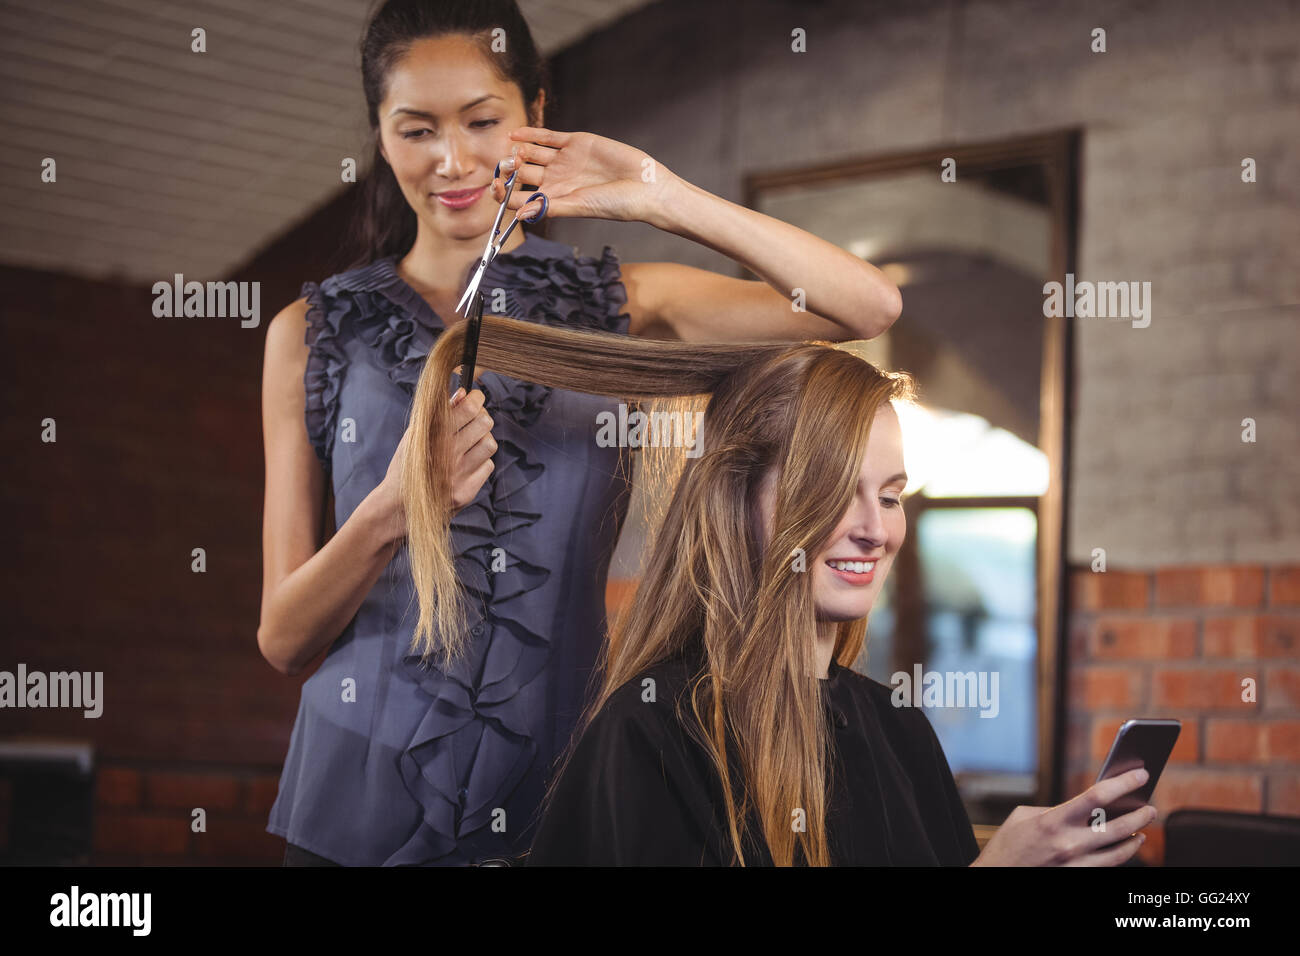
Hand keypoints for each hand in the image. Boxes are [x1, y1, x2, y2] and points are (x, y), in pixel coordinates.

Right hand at [374, 386, 495, 533]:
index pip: (469, 408)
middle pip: (485, 424)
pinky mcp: (467, 492)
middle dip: (481, 417)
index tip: (475, 397)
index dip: (476, 398)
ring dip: (483, 440)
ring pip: (489, 444)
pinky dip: (481, 462)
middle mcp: (448, 456)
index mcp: (433, 436)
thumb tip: (462, 393)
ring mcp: (459, 476)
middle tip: (475, 419)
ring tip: (471, 443)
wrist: (397, 506)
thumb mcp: (414, 436)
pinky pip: (487, 467)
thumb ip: (437, 414)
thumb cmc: (406, 466)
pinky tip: (467, 464)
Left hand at [492, 126, 675, 223]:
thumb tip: (520, 214)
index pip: (523, 197)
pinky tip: (515, 135)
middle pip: (524, 173)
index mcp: (556, 199)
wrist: (644, 185)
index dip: (505, 194)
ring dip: (519, 153)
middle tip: (501, 167)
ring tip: (511, 153)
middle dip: (510, 171)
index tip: (493, 189)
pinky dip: (531, 134)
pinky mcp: (576, 142)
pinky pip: (549, 137)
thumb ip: (550, 207)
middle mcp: (557, 180)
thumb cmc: (616, 204)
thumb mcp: (579, 206)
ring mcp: (565, 160)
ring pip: (533, 153)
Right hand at [971, 768, 1158, 865]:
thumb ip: (1055, 810)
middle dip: (1140, 815)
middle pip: (1118, 828)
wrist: (996, 876)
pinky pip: (1107, 867)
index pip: (1097, 797)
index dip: (1122, 783)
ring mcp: (1074, 866)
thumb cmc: (1007, 844)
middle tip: (1150, 807)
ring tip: (1143, 829)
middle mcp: (1068, 845)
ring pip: (1119, 853)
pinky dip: (1121, 855)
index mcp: (1053, 821)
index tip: (1140, 775)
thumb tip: (1083, 808)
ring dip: (1135, 839)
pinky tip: (1126, 846)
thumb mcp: (1025, 816)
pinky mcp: (1076, 877)